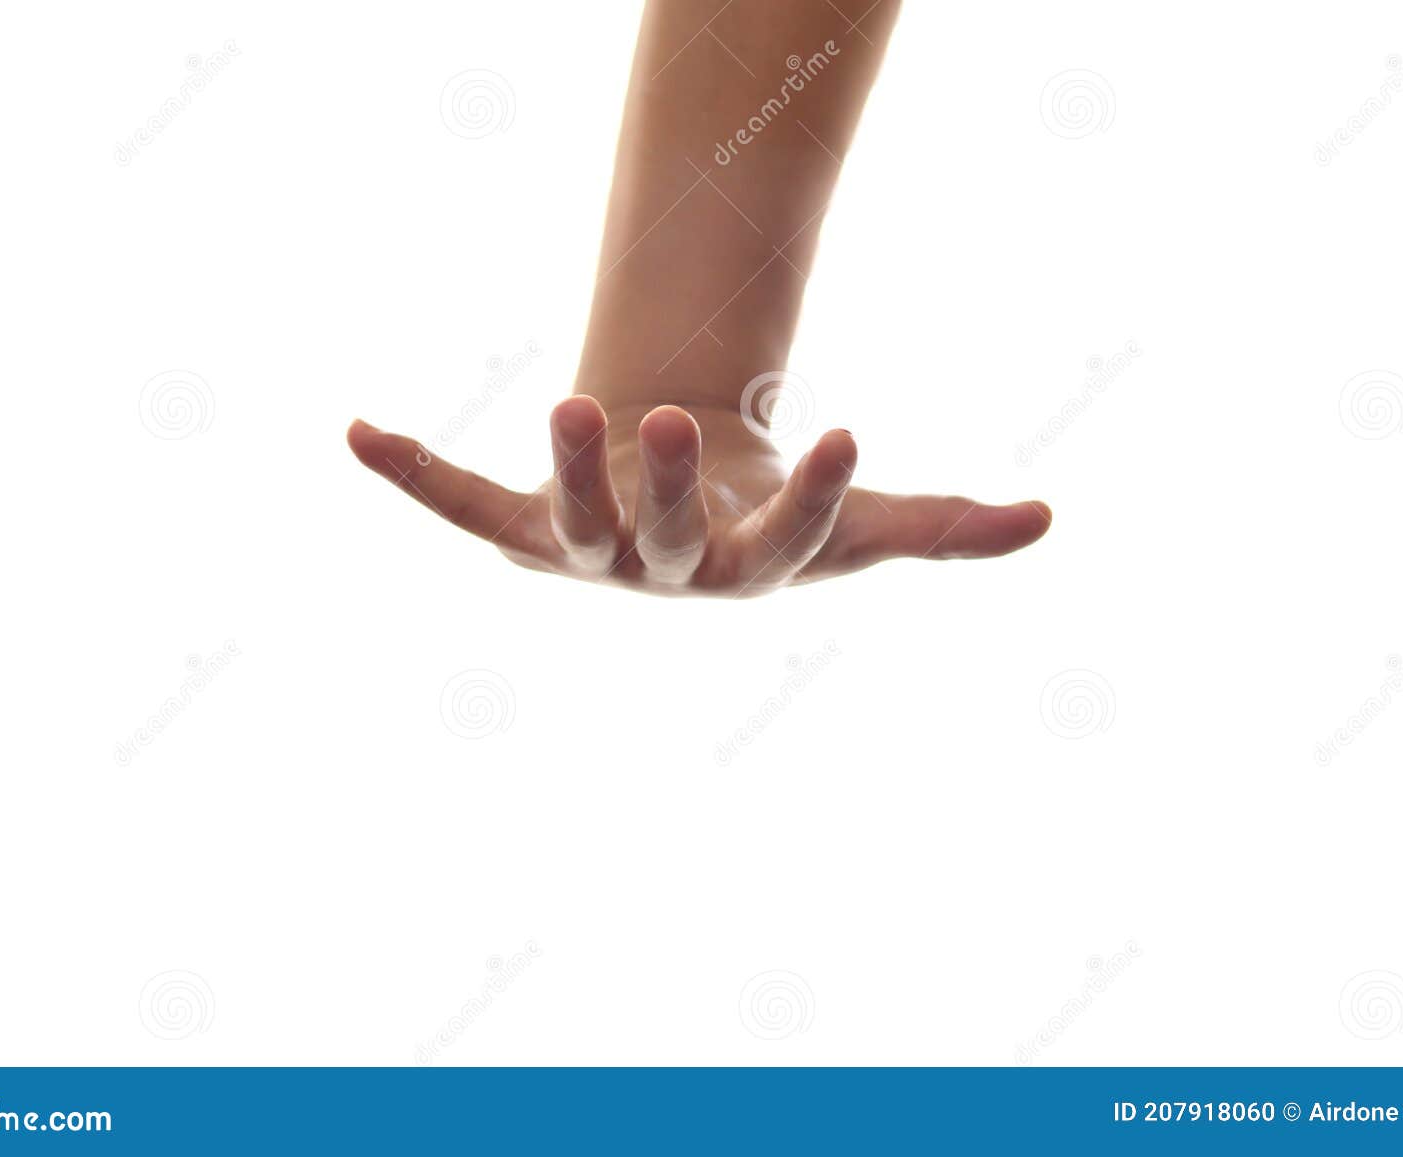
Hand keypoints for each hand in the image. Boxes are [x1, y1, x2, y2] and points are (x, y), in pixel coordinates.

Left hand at [346, 396, 1050, 597]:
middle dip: (658, 483)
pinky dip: (412, 471)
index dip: (821, 499)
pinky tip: (355, 428)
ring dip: (561, 465)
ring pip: (565, 513)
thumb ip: (940, 529)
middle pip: (656, 535)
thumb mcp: (855, 532)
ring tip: (566, 399)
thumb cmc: (768, 525)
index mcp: (742, 569)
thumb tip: (1046, 521)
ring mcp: (582, 548)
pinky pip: (462, 500)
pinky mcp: (520, 524)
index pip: (788, 543)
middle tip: (663, 417)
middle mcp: (656, 570)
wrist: (683, 523)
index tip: (853, 436)